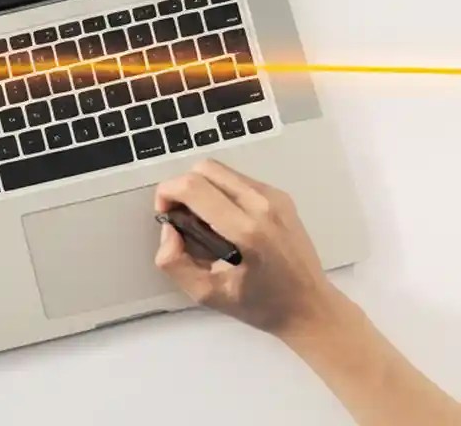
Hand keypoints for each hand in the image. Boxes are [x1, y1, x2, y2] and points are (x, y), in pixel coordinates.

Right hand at [154, 160, 339, 337]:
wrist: (311, 307)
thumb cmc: (261, 306)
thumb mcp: (207, 295)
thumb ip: (174, 263)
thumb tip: (168, 230)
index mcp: (247, 230)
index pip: (193, 187)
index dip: (167, 194)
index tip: (165, 216)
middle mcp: (263, 204)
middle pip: (204, 169)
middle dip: (182, 188)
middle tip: (182, 219)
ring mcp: (275, 197)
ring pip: (220, 170)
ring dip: (201, 189)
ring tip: (204, 224)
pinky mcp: (281, 196)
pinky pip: (237, 180)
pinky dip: (220, 192)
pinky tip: (225, 223)